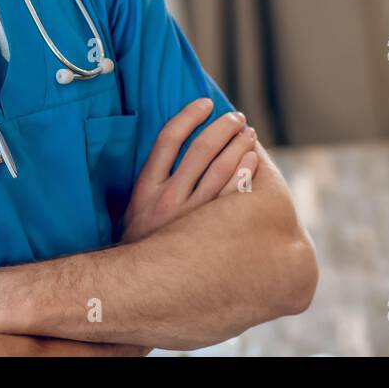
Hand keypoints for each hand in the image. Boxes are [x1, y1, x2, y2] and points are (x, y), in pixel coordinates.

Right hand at [120, 98, 258, 243]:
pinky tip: (252, 161)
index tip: (205, 103)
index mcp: (146, 187)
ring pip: (222, 168)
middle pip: (202, 148)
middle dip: (224, 127)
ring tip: (248, 134)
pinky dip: (245, 172)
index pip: (169, 138)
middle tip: (236, 118)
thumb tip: (179, 141)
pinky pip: (234, 195)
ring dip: (239, 145)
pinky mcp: (210, 232)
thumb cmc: (144, 239)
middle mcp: (168, 198)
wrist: (142, 285)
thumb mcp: (137, 205)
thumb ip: (154, 176)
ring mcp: (191, 216)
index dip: (189, 115)